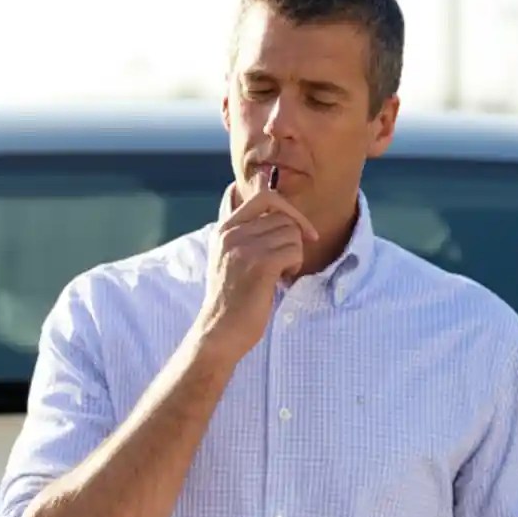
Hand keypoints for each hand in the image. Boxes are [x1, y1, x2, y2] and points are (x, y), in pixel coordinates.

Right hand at [194, 167, 318, 362]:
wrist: (220, 331)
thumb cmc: (230, 297)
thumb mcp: (228, 256)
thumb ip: (245, 228)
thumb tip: (265, 185)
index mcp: (224, 229)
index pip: (263, 196)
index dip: (286, 208)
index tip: (297, 229)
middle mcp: (232, 234)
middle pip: (283, 216)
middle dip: (292, 238)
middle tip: (283, 262)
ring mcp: (245, 248)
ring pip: (292, 234)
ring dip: (294, 255)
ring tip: (278, 273)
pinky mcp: (260, 265)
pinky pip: (294, 251)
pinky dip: (294, 266)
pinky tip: (281, 280)